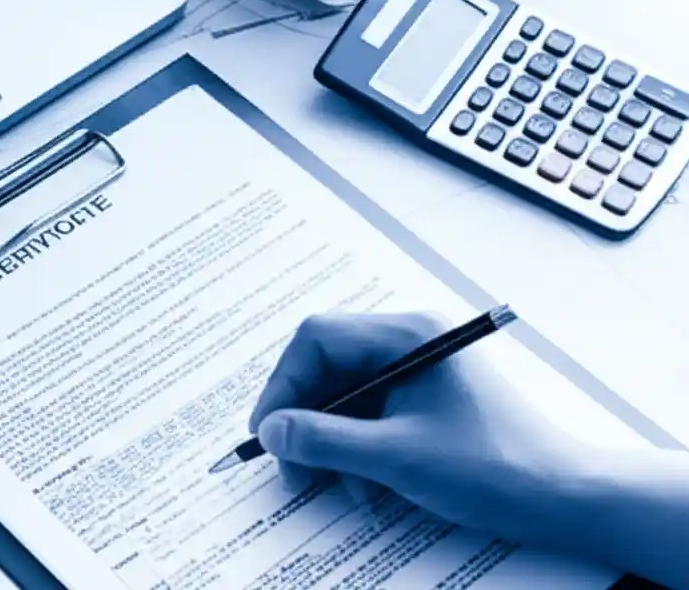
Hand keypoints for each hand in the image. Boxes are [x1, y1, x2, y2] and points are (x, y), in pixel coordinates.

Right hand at [248, 312, 587, 545]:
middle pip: (328, 366)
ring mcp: (419, 368)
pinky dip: (358, 448)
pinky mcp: (427, 397)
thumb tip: (271, 431)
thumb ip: (324, 440)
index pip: (316, 340)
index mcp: (406, 334)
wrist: (565, 497)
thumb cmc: (493, 467)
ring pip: (346, 394)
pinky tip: (366, 485)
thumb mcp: (396, 457)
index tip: (267, 432)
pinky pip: (372, 413)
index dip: (282, 385)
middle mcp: (410, 341)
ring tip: (335, 486)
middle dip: (304, 419)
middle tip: (291, 467)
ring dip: (331, 441)